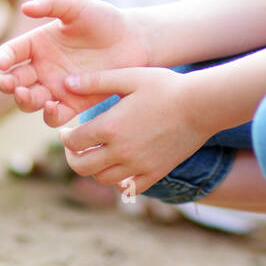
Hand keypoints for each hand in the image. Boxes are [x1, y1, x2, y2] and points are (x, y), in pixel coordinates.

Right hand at [0, 0, 151, 127]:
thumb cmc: (103, 19)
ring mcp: (57, 88)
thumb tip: (26, 6)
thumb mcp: (77, 6)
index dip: (3, 58)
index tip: (2, 62)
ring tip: (27, 95)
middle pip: (14, 81)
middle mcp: (42, 68)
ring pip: (30, 102)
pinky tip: (52, 107)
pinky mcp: (74, 104)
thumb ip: (52, 3)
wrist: (133, 41)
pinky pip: (55, 116)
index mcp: (37, 44)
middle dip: (7, 84)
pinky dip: (49, 115)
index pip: (11, 53)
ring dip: (24, 101)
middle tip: (9, 83)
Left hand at [54, 67, 206, 197]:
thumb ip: (95, 81)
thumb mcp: (129, 76)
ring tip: (97, 155)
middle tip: (75, 148)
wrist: (201, 105)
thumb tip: (66, 83)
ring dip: (94, 169)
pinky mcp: (155, 173)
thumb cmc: (165, 86)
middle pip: (82, 167)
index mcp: (110, 127)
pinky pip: (129, 188)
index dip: (65, 137)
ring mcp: (139, 166)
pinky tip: (120, 167)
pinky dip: (119, 182)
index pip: (73, 142)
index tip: (67, 132)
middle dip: (73, 157)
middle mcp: (121, 151)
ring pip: (103, 179)